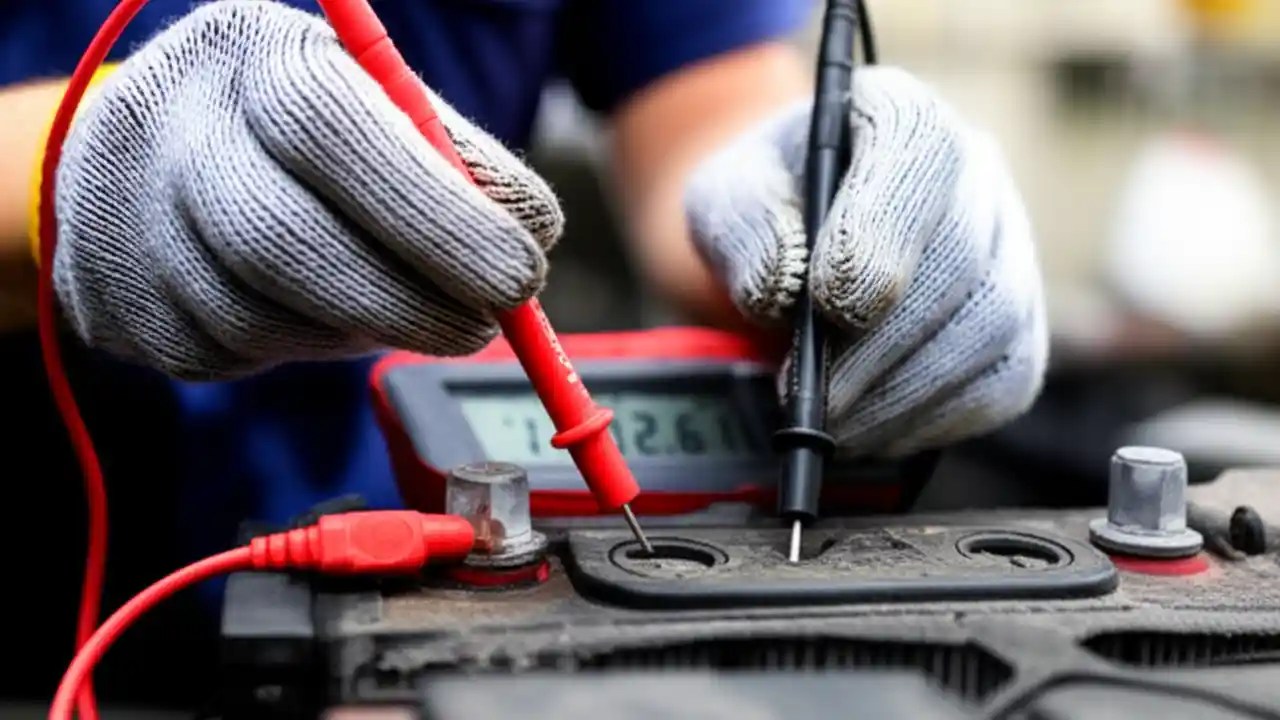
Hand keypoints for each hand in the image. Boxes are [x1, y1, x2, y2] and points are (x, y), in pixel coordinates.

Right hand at [53, 1, 560, 379]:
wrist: (143, 165)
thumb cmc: (294, 130)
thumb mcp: (376, 104)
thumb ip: (454, 160)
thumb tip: (532, 234)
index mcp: (251, 53)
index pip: (333, 130)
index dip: (437, 214)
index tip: (520, 274)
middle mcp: (170, 130)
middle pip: (283, 240)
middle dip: (407, 301)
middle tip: (480, 327)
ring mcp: (131, 226)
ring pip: (262, 318)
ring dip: (358, 329)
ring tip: (401, 308)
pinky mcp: (124, 311)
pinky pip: (236, 356)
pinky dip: (304, 347)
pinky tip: (318, 312)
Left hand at [685, 67, 1047, 457]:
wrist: (790, 246)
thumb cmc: (763, 213)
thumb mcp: (725, 201)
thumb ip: (747, 230)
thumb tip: (782, 292)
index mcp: (896, 111)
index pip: (917, 148)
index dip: (883, 230)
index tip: (832, 304)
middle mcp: (972, 170)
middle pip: (962, 254)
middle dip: (885, 343)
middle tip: (818, 400)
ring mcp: (1007, 245)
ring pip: (992, 324)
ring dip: (908, 392)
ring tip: (836, 427)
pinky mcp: (1016, 321)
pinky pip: (1003, 378)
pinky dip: (938, 418)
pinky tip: (877, 433)